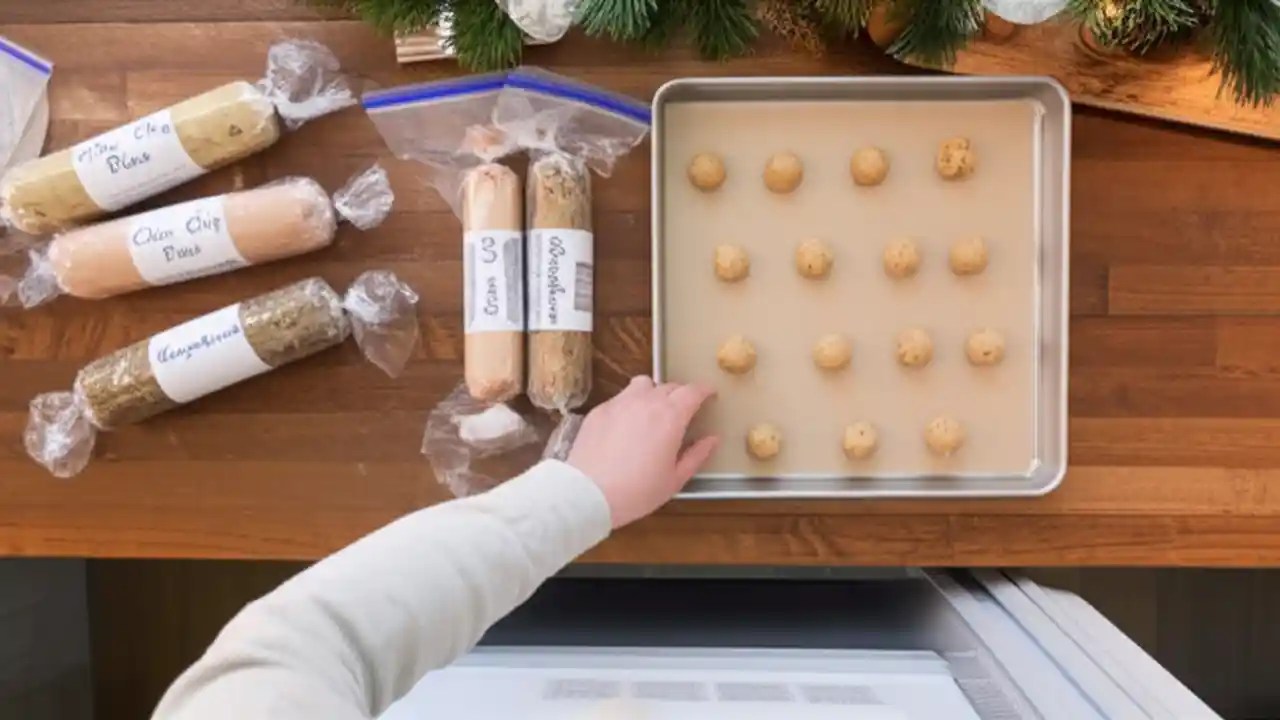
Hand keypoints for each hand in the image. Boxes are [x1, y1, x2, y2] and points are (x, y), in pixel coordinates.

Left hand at [568, 376, 718, 528]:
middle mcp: (646, 401)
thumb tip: (712, 439)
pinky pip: (621, 398)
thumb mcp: (674, 479)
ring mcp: (620, 403)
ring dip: (654, 392)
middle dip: (681, 394)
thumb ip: (697, 455)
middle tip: (683, 410)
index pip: (693, 391)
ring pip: (643, 384)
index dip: (704, 390)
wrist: (587, 493)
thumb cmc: (636, 491)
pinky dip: (630, 404)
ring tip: (653, 411)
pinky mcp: (599, 410)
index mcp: (670, 416)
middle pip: (670, 385)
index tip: (709, 395)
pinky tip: (627, 425)